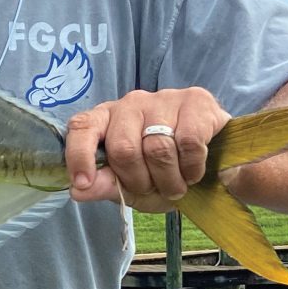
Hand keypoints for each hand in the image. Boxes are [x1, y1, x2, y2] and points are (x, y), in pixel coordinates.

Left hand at [64, 87, 230, 212]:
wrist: (210, 163)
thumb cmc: (162, 173)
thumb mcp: (129, 187)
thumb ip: (104, 185)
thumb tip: (77, 190)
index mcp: (106, 120)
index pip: (82, 127)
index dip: (79, 156)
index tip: (83, 183)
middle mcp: (130, 103)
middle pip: (124, 148)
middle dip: (139, 180)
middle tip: (154, 188)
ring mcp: (163, 98)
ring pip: (157, 148)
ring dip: (169, 180)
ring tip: (176, 184)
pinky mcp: (196, 100)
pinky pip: (188, 142)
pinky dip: (192, 168)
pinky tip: (193, 170)